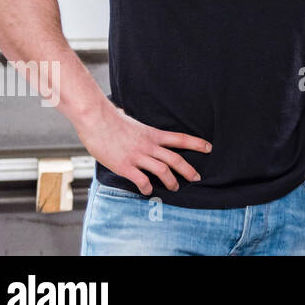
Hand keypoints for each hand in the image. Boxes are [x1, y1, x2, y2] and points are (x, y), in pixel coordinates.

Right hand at [76, 103, 210, 195]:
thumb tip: (125, 113)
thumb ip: (135, 125)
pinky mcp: (124, 166)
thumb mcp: (131, 120)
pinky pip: (141, 179)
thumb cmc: (110, 119)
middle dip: (189, 170)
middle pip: (175, 158)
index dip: (196, 144)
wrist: (96, 119)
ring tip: (175, 188)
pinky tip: (148, 191)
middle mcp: (148, 145)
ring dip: (171, 181)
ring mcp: (137, 156)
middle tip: (197, 178)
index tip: (209, 148)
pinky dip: (147, 187)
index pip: (180, 138)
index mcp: (152, 134)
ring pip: (162, 170)